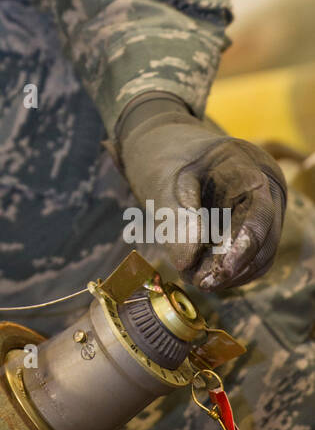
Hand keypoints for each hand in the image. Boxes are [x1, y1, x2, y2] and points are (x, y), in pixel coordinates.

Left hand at [114, 94, 286, 290]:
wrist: (167, 147)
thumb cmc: (166, 159)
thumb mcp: (163, 180)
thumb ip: (176, 218)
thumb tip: (187, 264)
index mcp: (246, 165)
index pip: (258, 210)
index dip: (244, 245)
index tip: (221, 270)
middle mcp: (264, 186)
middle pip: (266, 237)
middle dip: (235, 266)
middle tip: (201, 283)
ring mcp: (263, 206)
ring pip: (262, 252)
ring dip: (234, 273)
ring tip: (199, 281)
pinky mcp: (253, 224)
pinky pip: (252, 256)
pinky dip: (232, 270)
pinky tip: (206, 276)